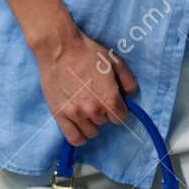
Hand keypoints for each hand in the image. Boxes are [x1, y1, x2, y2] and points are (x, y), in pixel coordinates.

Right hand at [34, 25, 139, 145]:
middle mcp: (93, 110)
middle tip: (96, 99)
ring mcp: (74, 114)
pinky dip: (79, 136)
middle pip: (105, 122)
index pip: (121, 117)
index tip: (113, 101)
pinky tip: (81, 126)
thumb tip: (129, 96)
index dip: (119, 109)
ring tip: (86, 109)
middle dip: (104, 113)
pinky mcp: (59, 115)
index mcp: (108, 98)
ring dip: (91, 123)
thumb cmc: (87, 53)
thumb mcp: (115, 62)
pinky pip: (73, 138)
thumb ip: (127, 81)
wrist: (58, 49)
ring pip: (91, 132)